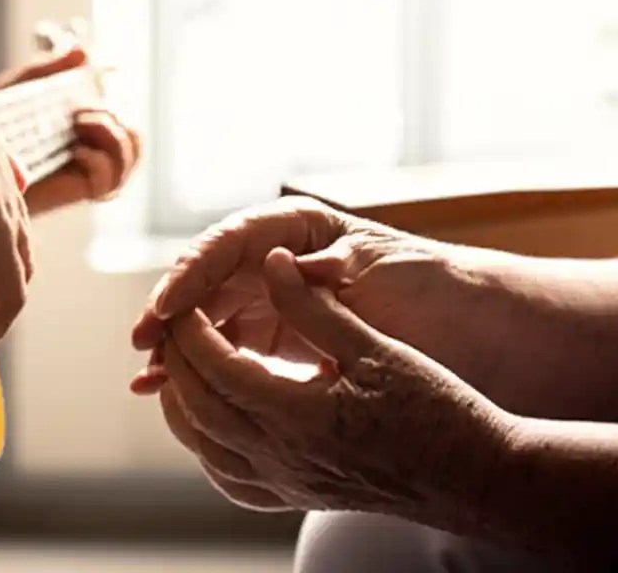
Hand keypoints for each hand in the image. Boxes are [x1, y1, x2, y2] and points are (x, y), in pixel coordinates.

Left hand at [0, 47, 141, 214]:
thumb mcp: (25, 86)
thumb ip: (52, 68)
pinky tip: (76, 151)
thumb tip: (84, 52)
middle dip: (117, 119)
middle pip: (135, 140)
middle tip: (81, 112)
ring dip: (114, 137)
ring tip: (80, 125)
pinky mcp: (75, 193)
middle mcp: (89, 152)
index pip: (124, 120)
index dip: (121, 106)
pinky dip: (101, 163)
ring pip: (130, 160)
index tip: (98, 89)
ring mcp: (85, 174)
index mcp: (83, 128)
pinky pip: (110, 183)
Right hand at [130, 196, 457, 393]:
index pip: (227, 245)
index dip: (190, 274)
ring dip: (177, 346)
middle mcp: (272, 258)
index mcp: (293, 228)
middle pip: (204, 281)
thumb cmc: (428, 286)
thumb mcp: (379, 271)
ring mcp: (270, 297)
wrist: (471, 329)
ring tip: (150, 378)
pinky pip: (224, 350)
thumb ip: (325, 271)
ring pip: (206, 319)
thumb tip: (278, 266)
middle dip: (171, 313)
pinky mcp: (275, 336)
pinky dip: (198, 368)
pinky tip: (168, 389)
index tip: (167, 308)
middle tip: (146, 347)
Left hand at [159, 248, 515, 528]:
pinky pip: (232, 479)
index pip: (216, 368)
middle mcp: (282, 457)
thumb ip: (314, 303)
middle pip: (199, 409)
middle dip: (177, 364)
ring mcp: (289, 484)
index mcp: (297, 414)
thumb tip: (272, 260)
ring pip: (207, 448)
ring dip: (183, 406)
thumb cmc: (436, 407)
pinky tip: (211, 425)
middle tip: (171, 328)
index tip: (183, 304)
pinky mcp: (301, 497)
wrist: (476, 475)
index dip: (191, 332)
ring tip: (180, 368)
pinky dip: (207, 448)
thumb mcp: (375, 346)